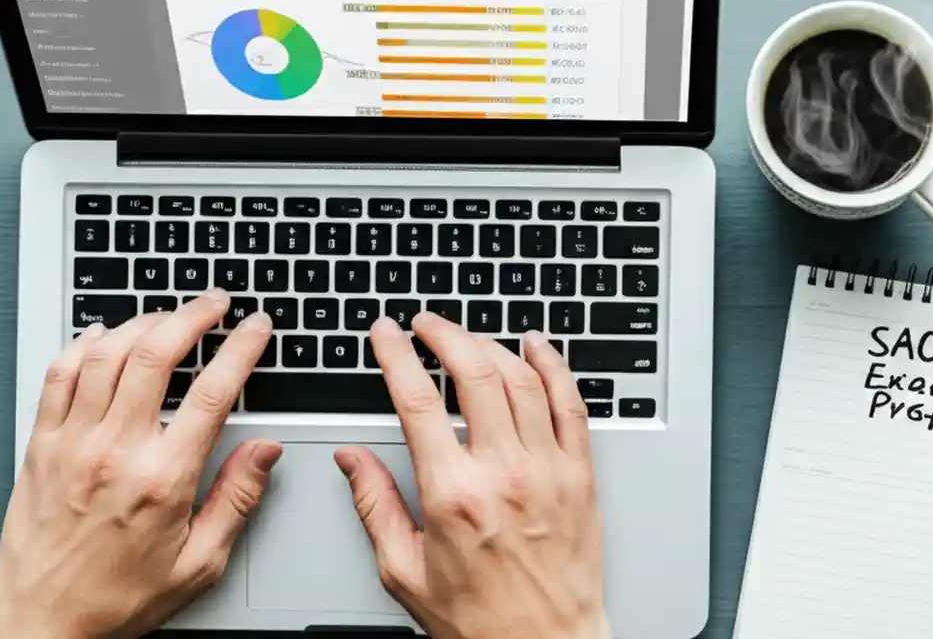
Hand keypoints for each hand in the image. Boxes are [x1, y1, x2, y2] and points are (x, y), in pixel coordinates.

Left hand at [0, 291, 282, 638]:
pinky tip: (104, 336)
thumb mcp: (198, 564)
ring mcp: (73, 442)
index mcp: (162, 479)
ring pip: (108, 353)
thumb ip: (237, 500)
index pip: (212, 392)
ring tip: (169, 314)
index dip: (241, 348)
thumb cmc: (114, 597)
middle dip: (193, 315)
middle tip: (215, 302)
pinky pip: (60, 374)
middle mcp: (116, 451)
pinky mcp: (42, 443)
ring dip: (144, 322)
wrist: (38, 619)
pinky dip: (84, 344)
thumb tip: (265, 452)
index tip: (254, 329)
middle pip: (156, 354)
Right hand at [337, 313, 609, 638]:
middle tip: (426, 323)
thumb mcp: (405, 571)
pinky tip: (538, 348)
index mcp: (452, 495)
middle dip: (444, 334)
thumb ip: (374, 506)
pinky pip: (572, 404)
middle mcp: (503, 474)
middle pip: (473, 373)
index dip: (396, 355)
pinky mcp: (580, 476)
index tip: (387, 334)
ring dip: (491, 345)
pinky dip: (554, 367)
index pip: (417, 401)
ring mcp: (547, 470)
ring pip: (522, 380)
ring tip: (468, 336)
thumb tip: (351, 459)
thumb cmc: (480, 621)